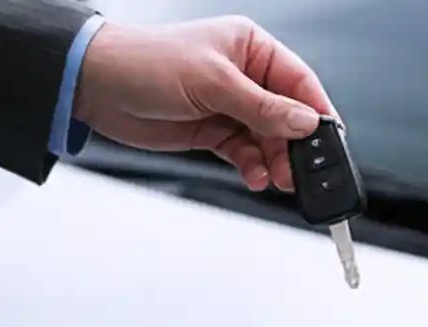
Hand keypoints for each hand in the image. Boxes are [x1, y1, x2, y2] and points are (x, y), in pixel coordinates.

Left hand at [75, 16, 335, 192]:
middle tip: (300, 171)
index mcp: (250, 48)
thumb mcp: (212, 82)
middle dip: (294, 145)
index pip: (299, 81)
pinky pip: (245, 152)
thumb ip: (262, 107)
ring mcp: (229, 105)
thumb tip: (304, 122)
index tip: (330, 141)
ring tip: (276, 177)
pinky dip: (252, 166)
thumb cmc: (147, 62)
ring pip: (267, 139)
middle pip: (286, 116)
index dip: (316, 112)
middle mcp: (244, 76)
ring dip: (274, 160)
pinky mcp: (213, 131)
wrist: (97, 85)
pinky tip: (254, 175)